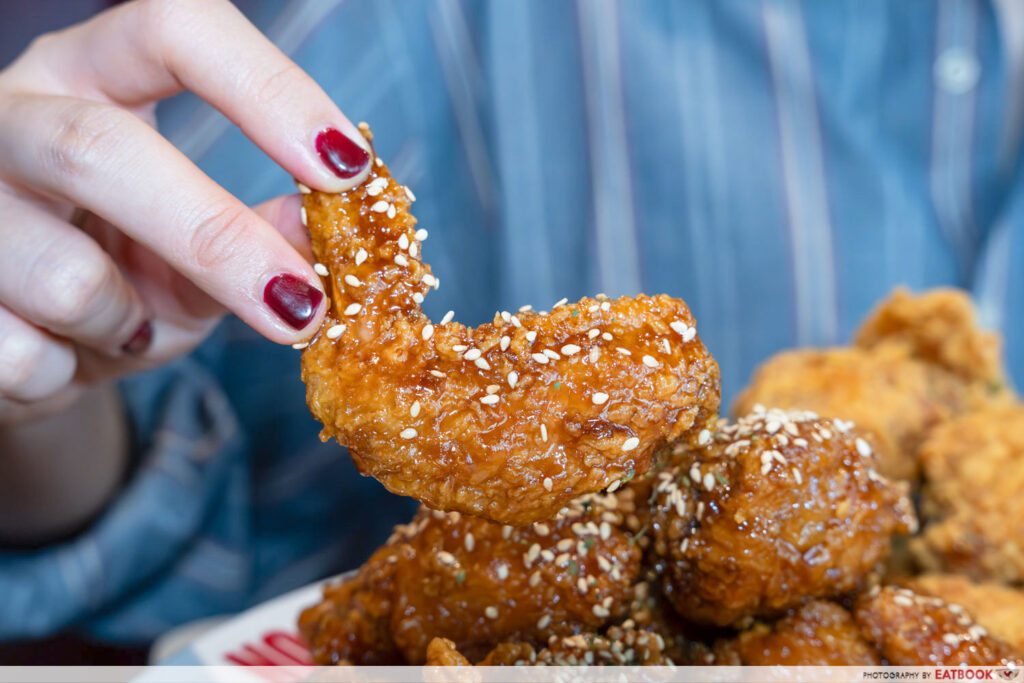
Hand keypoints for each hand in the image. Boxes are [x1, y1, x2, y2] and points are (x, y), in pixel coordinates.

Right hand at [0, 0, 371, 424]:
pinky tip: (64, 354)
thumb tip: (324, 223)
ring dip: (126, 326)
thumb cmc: (122, 276)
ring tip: (127, 328)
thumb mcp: (199, 254)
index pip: (172, 27)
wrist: (27, 345)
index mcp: (89, 75)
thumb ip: (259, 236)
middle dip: (216, 239)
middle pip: (99, 151)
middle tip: (302, 303)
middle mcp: (12, 115)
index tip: (346, 167)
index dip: (267, 88)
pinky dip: (68, 373)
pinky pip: (23, 355)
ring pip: (64, 278)